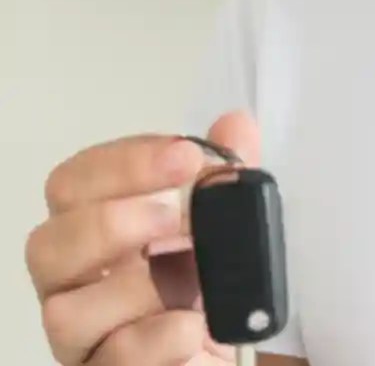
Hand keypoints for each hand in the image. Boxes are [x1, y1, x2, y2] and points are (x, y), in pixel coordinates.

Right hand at [26, 112, 261, 364]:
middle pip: (46, 246)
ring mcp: (84, 336)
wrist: (221, 353)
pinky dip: (156, 337)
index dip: (123, 164)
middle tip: (176, 218)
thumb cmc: (205, 287)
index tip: (185, 155)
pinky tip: (194, 323)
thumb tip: (236, 124)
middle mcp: (75, 284)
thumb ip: (225, 177)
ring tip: (194, 279)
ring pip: (66, 311)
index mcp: (93, 233)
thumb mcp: (223, 226)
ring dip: (140, 287)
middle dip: (112, 223)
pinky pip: (115, 359)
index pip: (73, 185)